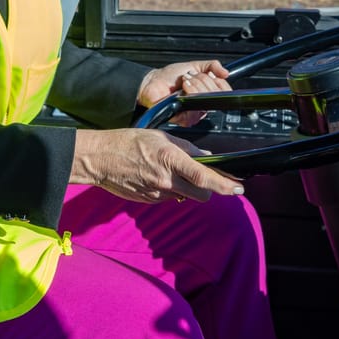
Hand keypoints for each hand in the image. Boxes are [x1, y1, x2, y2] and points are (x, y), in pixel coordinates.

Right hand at [70, 128, 242, 203]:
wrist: (99, 159)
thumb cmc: (127, 142)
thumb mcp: (160, 137)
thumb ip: (186, 148)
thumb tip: (205, 157)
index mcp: (170, 160)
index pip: (203, 177)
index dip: (225, 185)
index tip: (239, 188)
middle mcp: (165, 181)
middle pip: (201, 194)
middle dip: (207, 188)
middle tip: (203, 175)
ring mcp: (157, 194)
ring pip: (185, 196)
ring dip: (186, 187)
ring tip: (170, 170)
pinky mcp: (149, 201)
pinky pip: (168, 198)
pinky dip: (170, 190)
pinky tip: (156, 176)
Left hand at [136, 59, 230, 126]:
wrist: (153, 81)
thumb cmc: (170, 77)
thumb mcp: (195, 65)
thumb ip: (212, 66)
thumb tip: (226, 72)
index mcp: (208, 93)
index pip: (224, 91)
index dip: (219, 82)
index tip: (210, 74)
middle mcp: (203, 104)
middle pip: (216, 94)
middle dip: (203, 80)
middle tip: (191, 76)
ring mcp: (194, 113)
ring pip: (206, 101)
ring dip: (195, 86)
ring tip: (185, 82)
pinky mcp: (185, 119)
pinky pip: (195, 111)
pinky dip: (188, 95)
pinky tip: (181, 91)